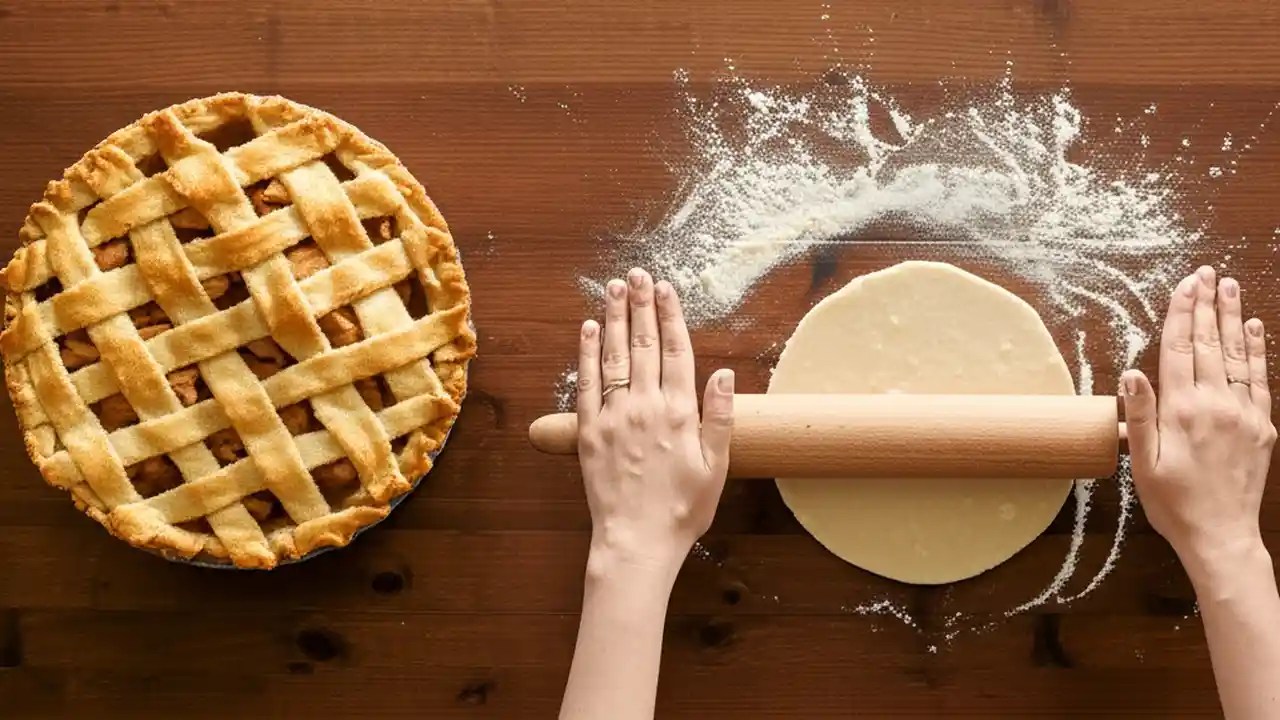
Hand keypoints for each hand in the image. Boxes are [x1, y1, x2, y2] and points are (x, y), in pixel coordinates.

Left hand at [575, 268, 733, 576]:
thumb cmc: (682, 509)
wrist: (636, 542)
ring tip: (614, 288)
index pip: (675, 351)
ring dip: (614, 319)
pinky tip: (589, 330)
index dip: (670, 316)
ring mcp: (613, 417)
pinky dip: (586, 354)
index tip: (666, 289)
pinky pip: (586, 384)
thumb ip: (720, 416)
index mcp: (679, 413)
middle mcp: (644, 407)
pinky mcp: (589, 432)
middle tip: (638, 275)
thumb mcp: (716, 466)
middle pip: (642, 345)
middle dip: (641, 306)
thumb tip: (723, 372)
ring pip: (613, 356)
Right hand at [1122, 266, 1276, 582]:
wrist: (1221, 536)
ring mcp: (1244, 414)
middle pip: (1210, 344)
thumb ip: (1140, 415)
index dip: (1182, 314)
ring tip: (1229, 287)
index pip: (1181, 350)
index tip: (1184, 285)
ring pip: (1237, 355)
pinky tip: (1254, 329)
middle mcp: (1216, 405)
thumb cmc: (1174, 503)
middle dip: (1206, 306)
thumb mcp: (1143, 464)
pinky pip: (1260, 380)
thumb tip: (1133, 373)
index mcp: (1182, 411)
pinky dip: (1257, 351)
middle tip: (1207, 273)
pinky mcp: (1262, 427)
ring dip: (1232, 318)